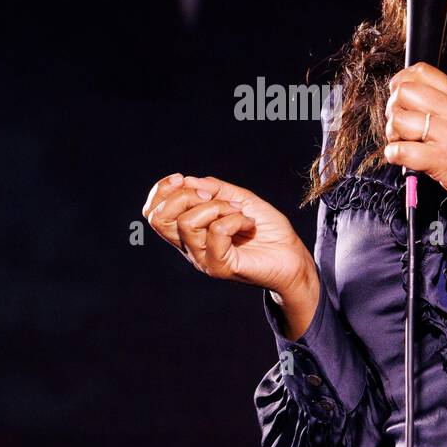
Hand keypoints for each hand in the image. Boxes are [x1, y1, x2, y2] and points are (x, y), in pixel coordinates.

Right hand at [141, 173, 316, 300]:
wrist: (293, 257)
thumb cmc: (267, 230)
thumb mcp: (239, 199)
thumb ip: (214, 190)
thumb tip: (187, 181)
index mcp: (189, 231)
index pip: (153, 213)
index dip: (161, 190)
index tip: (182, 178)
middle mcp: (190, 247)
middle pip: (159, 218)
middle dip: (184, 196)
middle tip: (212, 196)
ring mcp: (203, 259)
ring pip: (187, 222)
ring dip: (217, 207)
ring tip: (238, 212)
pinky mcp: (220, 267)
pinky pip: (217, 232)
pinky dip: (236, 218)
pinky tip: (249, 224)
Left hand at [384, 61, 446, 213]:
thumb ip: (444, 105)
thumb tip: (410, 101)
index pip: (421, 71)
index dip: (402, 82)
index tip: (400, 96)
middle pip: (404, 92)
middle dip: (394, 109)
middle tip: (400, 124)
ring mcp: (446, 135)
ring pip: (399, 121)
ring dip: (393, 134)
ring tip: (403, 143)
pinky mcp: (439, 160)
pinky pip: (401, 151)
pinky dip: (394, 156)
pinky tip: (403, 158)